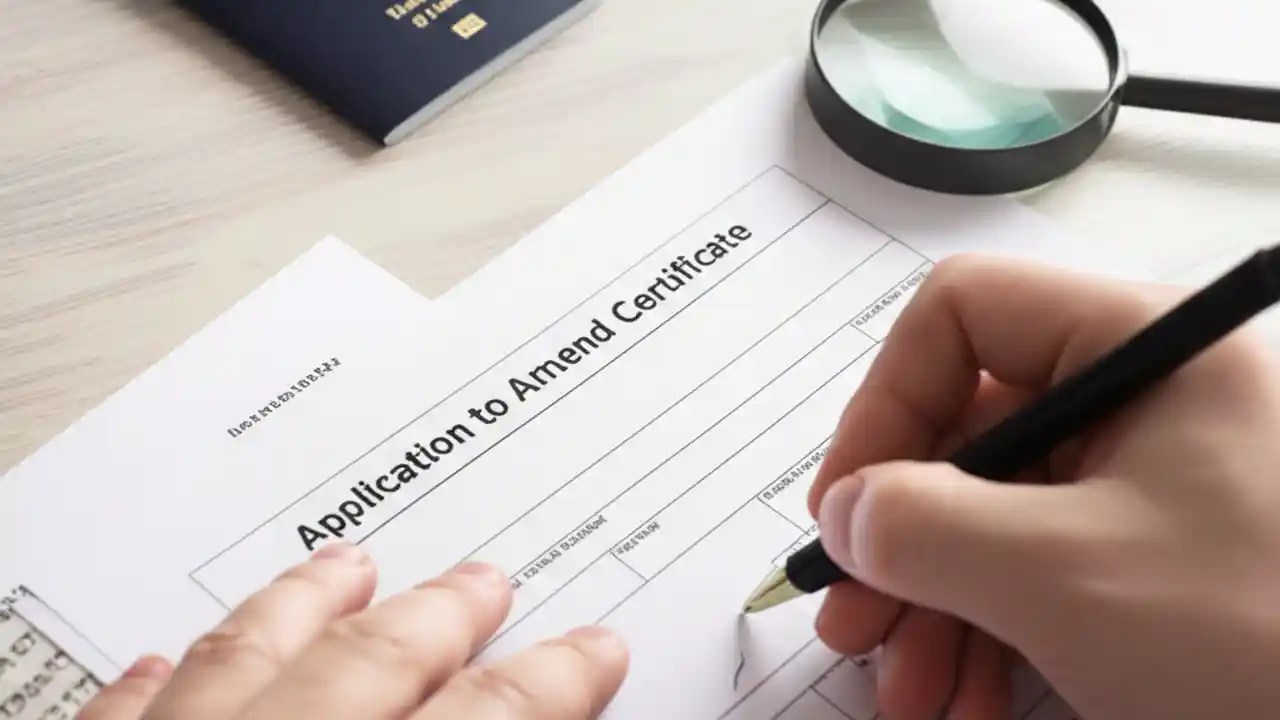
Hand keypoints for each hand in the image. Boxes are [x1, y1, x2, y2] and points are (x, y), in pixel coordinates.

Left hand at [78, 547, 627, 719]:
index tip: (594, 650)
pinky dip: (151, 687)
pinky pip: (123, 719)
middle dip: (443, 615)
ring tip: (347, 563)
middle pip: (377, 663)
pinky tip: (161, 655)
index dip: (556, 679)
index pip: (491, 719)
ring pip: (247, 657)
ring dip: (305, 606)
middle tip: (487, 579)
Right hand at [808, 255, 1279, 719]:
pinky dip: (990, 632)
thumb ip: (924, 525)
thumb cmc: (1262, 637)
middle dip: (903, 542)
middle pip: (971, 430)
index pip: (965, 313)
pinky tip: (967, 698)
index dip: (885, 405)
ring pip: (998, 514)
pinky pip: (1043, 568)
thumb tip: (846, 511)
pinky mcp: (1162, 554)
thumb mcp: (1063, 575)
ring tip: (910, 692)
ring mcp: (1157, 481)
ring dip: (936, 606)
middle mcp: (1148, 398)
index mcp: (1145, 346)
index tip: (847, 510)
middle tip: (855, 622)